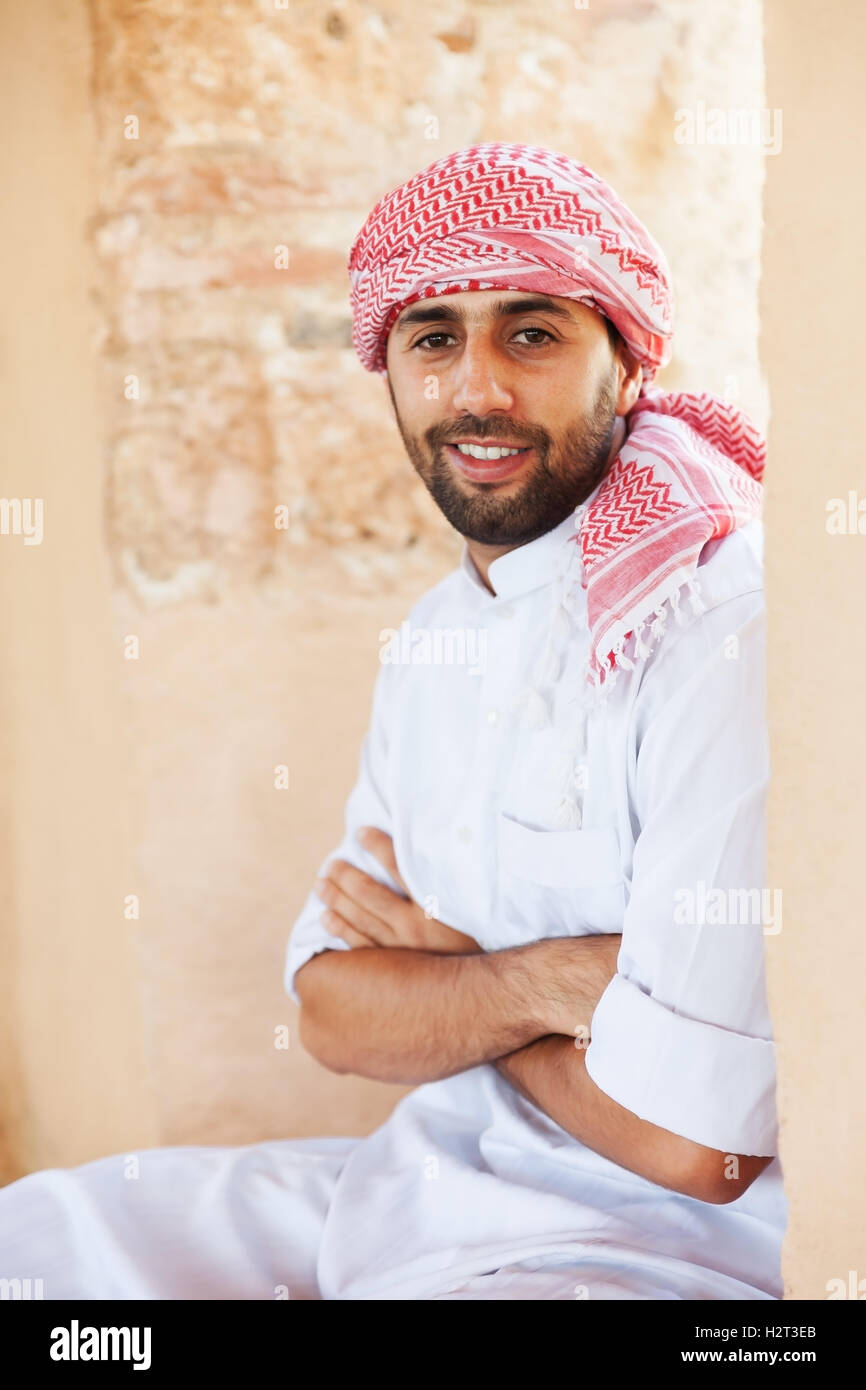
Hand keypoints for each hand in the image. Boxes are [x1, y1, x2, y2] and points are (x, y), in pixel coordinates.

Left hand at [313, 826, 480, 954]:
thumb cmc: (481, 938)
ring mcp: (401, 951)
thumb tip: (430, 844)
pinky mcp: (394, 970)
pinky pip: (359, 947)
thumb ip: (447, 878)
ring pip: (359, 920)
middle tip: (331, 864)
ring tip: (321, 884)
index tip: (361, 832)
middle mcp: (414, 928)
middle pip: (369, 894)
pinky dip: (341, 930)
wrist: (487, 990)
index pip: (398, 866)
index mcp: (435, 905)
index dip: (378, 845)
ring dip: (336, 899)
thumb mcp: (470, 904)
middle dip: (346, 875)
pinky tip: (326, 918)